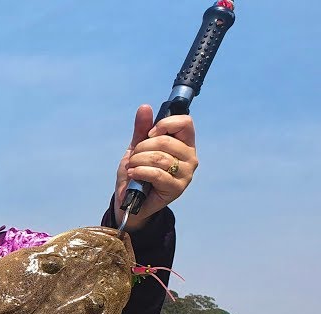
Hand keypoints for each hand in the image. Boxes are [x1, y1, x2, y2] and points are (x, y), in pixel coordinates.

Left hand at [115, 104, 197, 233]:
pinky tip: (132, 174)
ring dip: (138, 161)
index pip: (186, 122)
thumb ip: (142, 129)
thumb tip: (145, 107)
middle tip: (134, 157)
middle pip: (166, 141)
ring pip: (159, 157)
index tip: (150, 134)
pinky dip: (139, 172)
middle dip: (142, 147)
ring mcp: (186, 174)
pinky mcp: (177, 189)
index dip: (165, 124)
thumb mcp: (137, 147)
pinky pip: (157, 174)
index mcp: (184, 144)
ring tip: (132, 167)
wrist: (130, 199)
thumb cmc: (137, 172)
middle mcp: (190, 158)